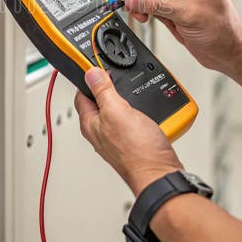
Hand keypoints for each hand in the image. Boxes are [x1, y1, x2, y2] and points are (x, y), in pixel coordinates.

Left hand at [75, 68, 182, 195]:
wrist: (160, 174)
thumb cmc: (138, 151)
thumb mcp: (117, 111)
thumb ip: (103, 91)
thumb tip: (90, 74)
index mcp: (90, 123)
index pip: (81, 94)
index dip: (88, 78)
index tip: (97, 67)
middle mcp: (101, 131)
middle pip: (99, 101)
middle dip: (109, 87)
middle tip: (118, 77)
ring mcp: (118, 137)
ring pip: (117, 110)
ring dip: (125, 99)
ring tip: (132, 92)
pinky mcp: (134, 140)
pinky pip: (132, 120)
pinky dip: (138, 111)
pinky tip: (145, 109)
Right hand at [116, 0, 241, 76]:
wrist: (226, 52)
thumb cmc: (222, 31)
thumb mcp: (188, 15)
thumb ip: (158, 5)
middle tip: (129, 6)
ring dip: (142, 3)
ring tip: (142, 16)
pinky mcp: (173, 3)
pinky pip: (151, 2)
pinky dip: (146, 10)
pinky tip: (147, 17)